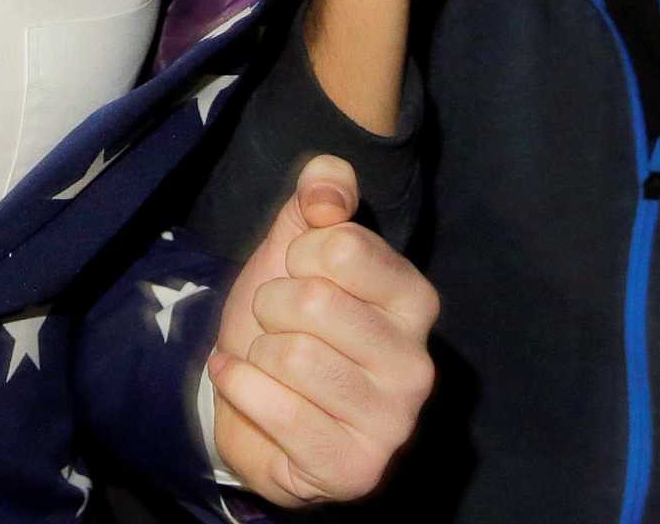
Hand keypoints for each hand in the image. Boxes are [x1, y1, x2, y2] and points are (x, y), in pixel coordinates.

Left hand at [211, 155, 438, 505]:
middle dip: (270, 306)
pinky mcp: (356, 468)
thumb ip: (319, 194)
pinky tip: (244, 385)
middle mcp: (417, 363)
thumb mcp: (295, 244)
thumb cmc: (283, 319)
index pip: (341, 247)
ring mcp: (392, 422)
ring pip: (292, 356)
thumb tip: (328, 190)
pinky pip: (278, 410)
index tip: (298, 276)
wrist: (251, 401)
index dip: (298, 256)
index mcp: (415, 300)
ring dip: (257, 352)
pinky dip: (242, 388)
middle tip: (274, 325)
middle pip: (313, 301)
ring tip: (267, 360)